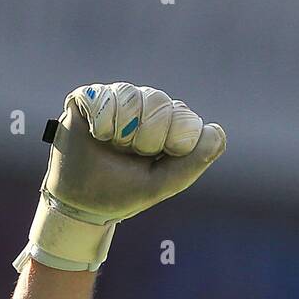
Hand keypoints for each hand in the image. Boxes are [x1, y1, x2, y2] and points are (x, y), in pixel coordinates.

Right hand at [14, 82, 226, 272]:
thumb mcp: (162, 183)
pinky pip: (103, 96)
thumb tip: (218, 132)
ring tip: (112, 146)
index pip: (181, 115)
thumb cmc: (124, 194)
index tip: (154, 159)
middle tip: (131, 155)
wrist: (80, 202)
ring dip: (123, 131)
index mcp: (165, 125)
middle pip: (158, 102)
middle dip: (146, 137)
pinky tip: (98, 136)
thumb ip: (193, 162)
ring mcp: (116, 99)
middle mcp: (143, 107)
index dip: (170, 139)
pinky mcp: (88, 96)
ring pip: (131, 96)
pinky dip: (102, 123)